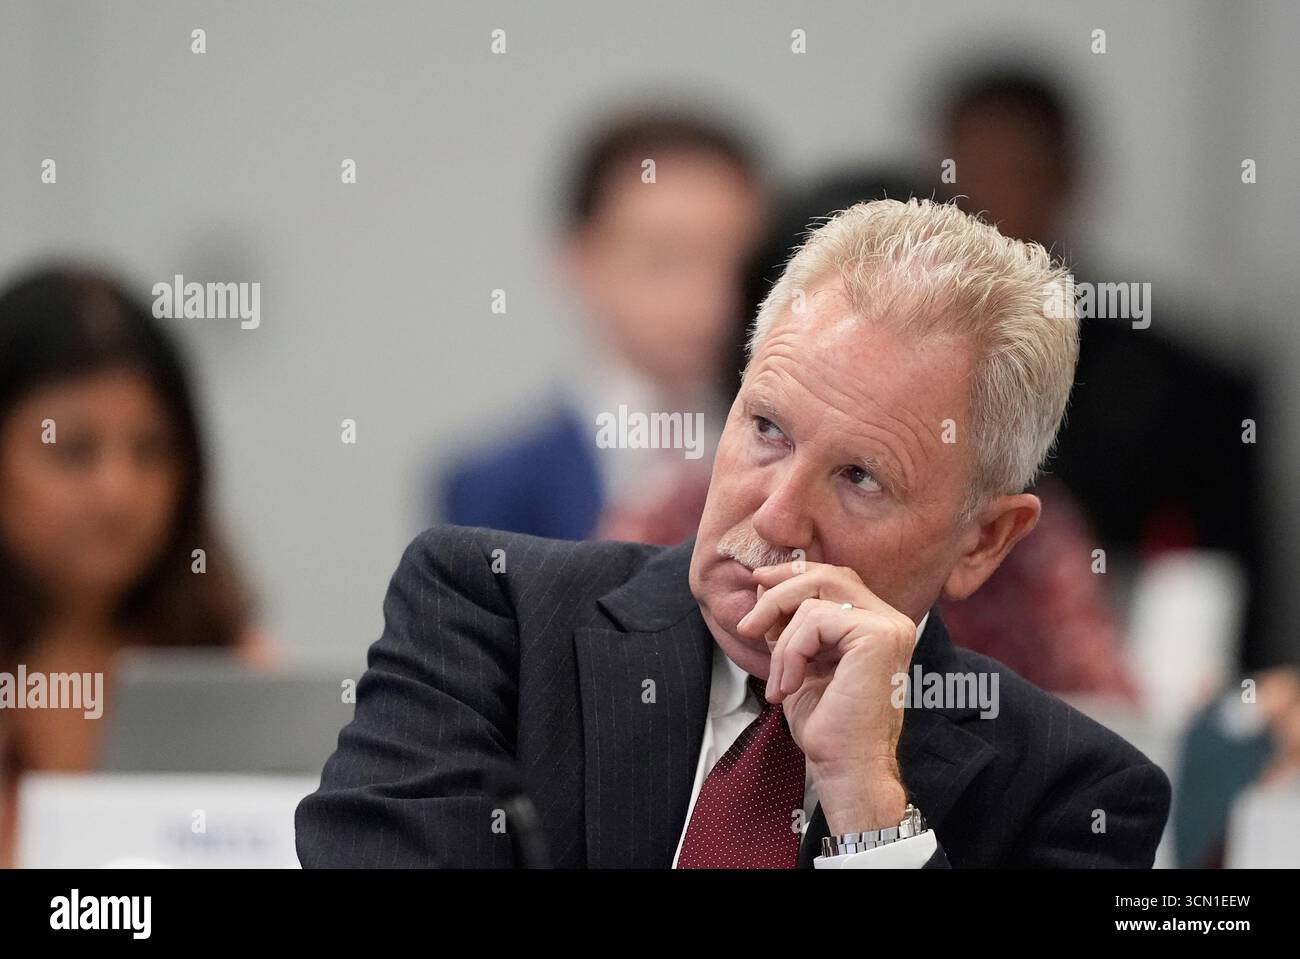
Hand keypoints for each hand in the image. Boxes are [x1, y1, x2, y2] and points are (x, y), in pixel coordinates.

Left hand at [735, 560, 917, 832]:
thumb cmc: (826, 726)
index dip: (793, 576)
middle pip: (826, 576)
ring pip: (814, 598)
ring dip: (782, 641)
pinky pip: (814, 621)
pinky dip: (791, 653)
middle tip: (747, 626)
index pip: (834, 578)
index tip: (757, 587)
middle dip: (778, 594)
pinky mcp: (878, 636)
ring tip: (779, 681)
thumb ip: (788, 625)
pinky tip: (790, 686)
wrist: (846, 768)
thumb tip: (763, 586)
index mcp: (876, 624)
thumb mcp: (797, 663)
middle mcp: (890, 620)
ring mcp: (888, 626)